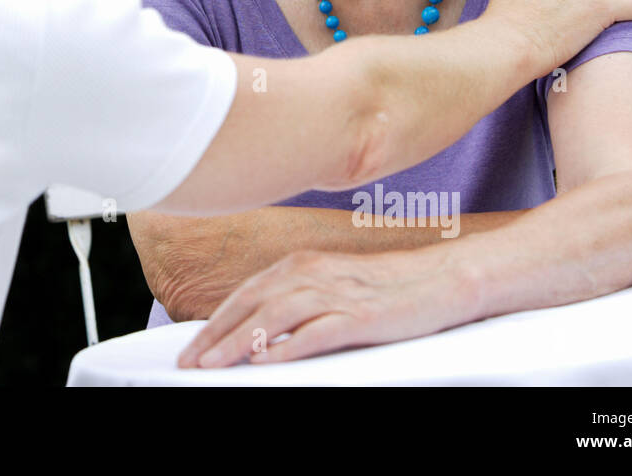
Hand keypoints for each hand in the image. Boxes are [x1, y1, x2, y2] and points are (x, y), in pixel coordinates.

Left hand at [176, 248, 477, 368]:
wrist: (442, 277)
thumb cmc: (385, 287)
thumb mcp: (331, 285)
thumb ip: (294, 301)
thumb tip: (255, 333)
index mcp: (300, 265)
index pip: (244, 295)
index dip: (213, 323)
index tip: (190, 349)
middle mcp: (312, 273)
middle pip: (250, 305)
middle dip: (214, 336)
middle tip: (189, 363)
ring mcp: (336, 293)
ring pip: (273, 317)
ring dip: (238, 342)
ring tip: (213, 365)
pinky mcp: (361, 315)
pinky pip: (315, 331)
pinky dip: (286, 345)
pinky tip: (265, 360)